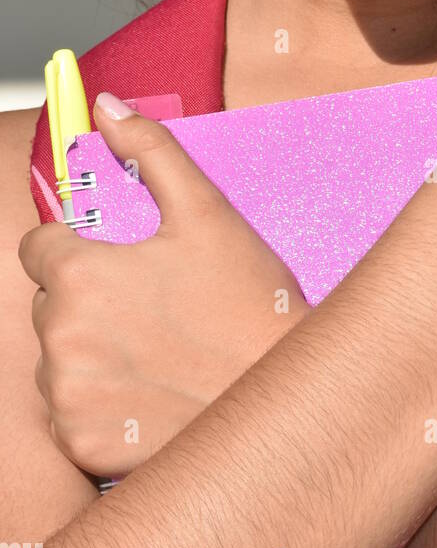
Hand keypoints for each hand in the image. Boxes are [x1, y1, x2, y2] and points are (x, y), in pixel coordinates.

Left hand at [19, 93, 310, 477]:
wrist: (285, 397)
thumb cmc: (249, 304)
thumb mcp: (207, 212)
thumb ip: (149, 149)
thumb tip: (106, 105)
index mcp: (81, 275)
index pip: (39, 247)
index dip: (78, 247)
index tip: (117, 259)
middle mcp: (62, 336)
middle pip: (49, 303)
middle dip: (89, 298)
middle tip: (154, 304)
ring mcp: (69, 395)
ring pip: (58, 357)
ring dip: (91, 349)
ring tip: (157, 348)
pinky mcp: (81, 442)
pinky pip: (69, 412)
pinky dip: (99, 402)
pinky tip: (150, 389)